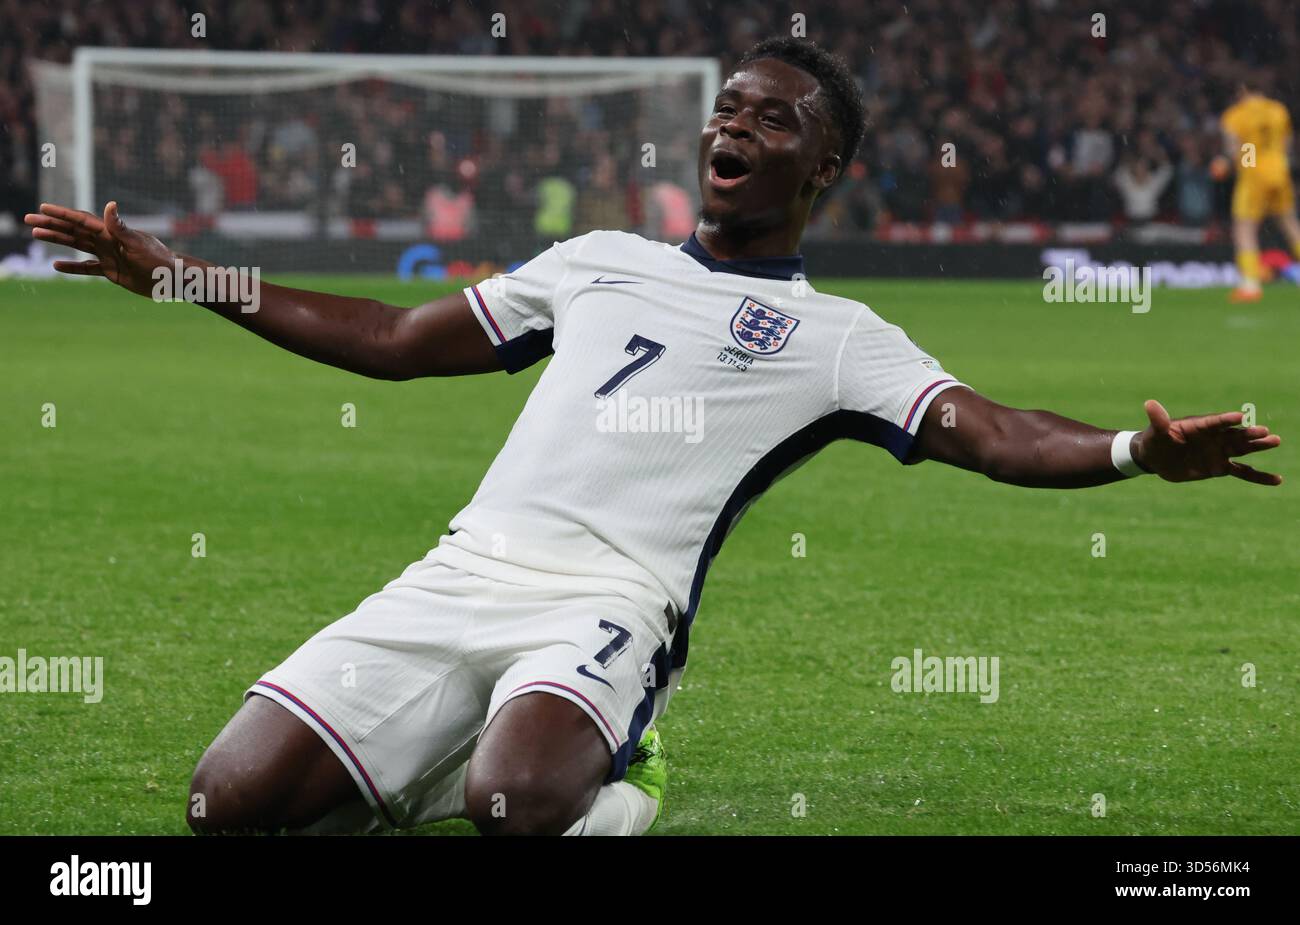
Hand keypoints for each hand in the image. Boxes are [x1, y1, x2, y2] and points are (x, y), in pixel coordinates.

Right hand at [24, 202, 174, 297]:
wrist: (171, 279)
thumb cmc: (158, 260)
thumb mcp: (137, 243)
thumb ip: (120, 227)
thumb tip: (110, 205)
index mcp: (111, 232)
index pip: (82, 220)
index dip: (62, 214)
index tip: (43, 208)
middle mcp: (107, 241)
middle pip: (74, 230)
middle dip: (52, 225)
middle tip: (29, 220)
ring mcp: (108, 255)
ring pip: (77, 246)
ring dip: (57, 241)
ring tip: (37, 235)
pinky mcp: (112, 271)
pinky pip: (87, 268)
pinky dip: (73, 267)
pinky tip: (57, 265)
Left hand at [1133, 399, 1281, 485]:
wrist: (1156, 459)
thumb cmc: (1155, 441)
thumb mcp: (1155, 433)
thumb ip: (1158, 420)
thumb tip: (1149, 404)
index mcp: (1200, 426)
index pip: (1215, 422)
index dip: (1226, 420)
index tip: (1240, 417)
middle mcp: (1214, 437)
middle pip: (1234, 434)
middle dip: (1249, 433)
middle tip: (1265, 432)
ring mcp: (1219, 452)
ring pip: (1242, 449)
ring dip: (1258, 446)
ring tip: (1275, 441)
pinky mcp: (1220, 467)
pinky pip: (1242, 472)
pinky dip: (1258, 476)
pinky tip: (1276, 479)